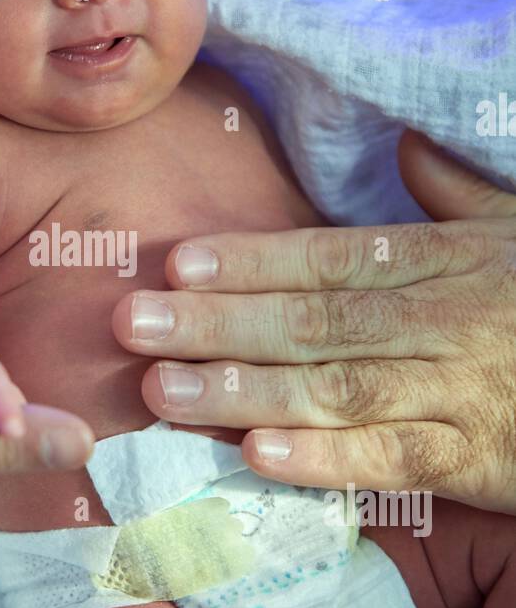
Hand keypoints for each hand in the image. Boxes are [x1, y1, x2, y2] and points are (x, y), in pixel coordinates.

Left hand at [112, 131, 515, 512]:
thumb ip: (456, 192)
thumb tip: (404, 145)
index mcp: (444, 261)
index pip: (332, 258)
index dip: (253, 262)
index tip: (178, 264)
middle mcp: (441, 321)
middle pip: (317, 322)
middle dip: (222, 324)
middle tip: (134, 325)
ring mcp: (456, 392)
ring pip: (340, 389)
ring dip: (247, 390)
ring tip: (165, 390)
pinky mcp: (474, 461)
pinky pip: (392, 461)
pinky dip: (326, 462)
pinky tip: (257, 457)